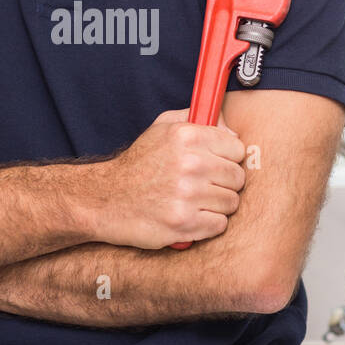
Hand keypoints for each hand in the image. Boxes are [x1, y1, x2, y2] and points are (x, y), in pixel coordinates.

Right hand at [88, 107, 246, 249]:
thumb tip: (230, 127)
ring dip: (217, 205)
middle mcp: (189, 163)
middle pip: (237, 177)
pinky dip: (208, 224)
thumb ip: (196, 119)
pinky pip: (219, 225)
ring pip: (231, 202)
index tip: (215, 164)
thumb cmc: (138, 166)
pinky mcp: (184, 223)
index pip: (237, 149)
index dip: (227, 158)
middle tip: (204, 186)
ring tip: (195, 202)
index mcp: (187, 136)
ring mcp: (187, 195)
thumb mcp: (161, 130)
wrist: (106, 199)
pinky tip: (190, 216)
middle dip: (224, 183)